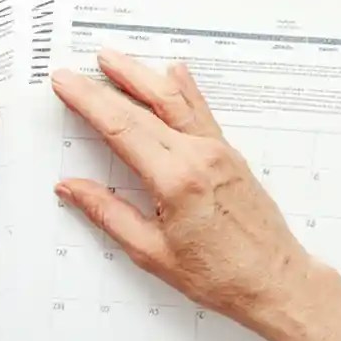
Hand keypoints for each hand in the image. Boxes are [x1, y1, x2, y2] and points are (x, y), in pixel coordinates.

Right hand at [51, 50, 311, 327]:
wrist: (273, 281)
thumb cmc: (220, 276)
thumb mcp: (151, 252)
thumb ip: (108, 213)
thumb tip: (73, 189)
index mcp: (175, 181)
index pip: (120, 128)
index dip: (88, 101)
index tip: (67, 84)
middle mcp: (198, 156)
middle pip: (141, 107)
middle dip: (103, 85)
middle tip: (75, 71)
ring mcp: (217, 151)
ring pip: (174, 99)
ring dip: (140, 74)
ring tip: (114, 59)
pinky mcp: (230, 154)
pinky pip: (201, 111)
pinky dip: (184, 88)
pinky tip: (174, 72)